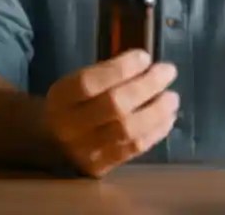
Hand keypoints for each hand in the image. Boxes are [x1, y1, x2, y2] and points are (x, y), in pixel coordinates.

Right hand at [43, 49, 178, 177]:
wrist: (52, 143)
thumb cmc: (73, 104)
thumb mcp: (76, 84)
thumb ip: (105, 74)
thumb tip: (146, 64)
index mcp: (60, 98)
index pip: (90, 83)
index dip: (121, 68)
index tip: (145, 56)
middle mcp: (70, 127)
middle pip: (114, 105)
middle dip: (148, 85)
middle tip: (169, 71)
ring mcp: (86, 151)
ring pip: (128, 130)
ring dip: (157, 111)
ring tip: (172, 98)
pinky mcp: (101, 168)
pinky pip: (134, 149)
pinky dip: (157, 131)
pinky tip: (168, 118)